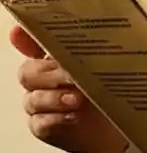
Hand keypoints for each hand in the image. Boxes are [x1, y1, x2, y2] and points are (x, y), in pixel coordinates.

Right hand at [12, 26, 128, 152]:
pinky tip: (73, 117)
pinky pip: (40, 123)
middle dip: (49, 74)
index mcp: (55, 59)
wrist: (120, 126)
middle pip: (28, 73)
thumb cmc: (112, 91)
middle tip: (71, 76)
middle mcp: (43, 80)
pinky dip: (55, 120)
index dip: (25, 38)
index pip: (33, 43)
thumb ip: (103, 50)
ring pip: (33, 99)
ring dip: (53, 98)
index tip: (20, 32)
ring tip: (76, 99)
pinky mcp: (44, 127)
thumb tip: (109, 25)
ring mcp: (41, 105)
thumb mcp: (114, 66)